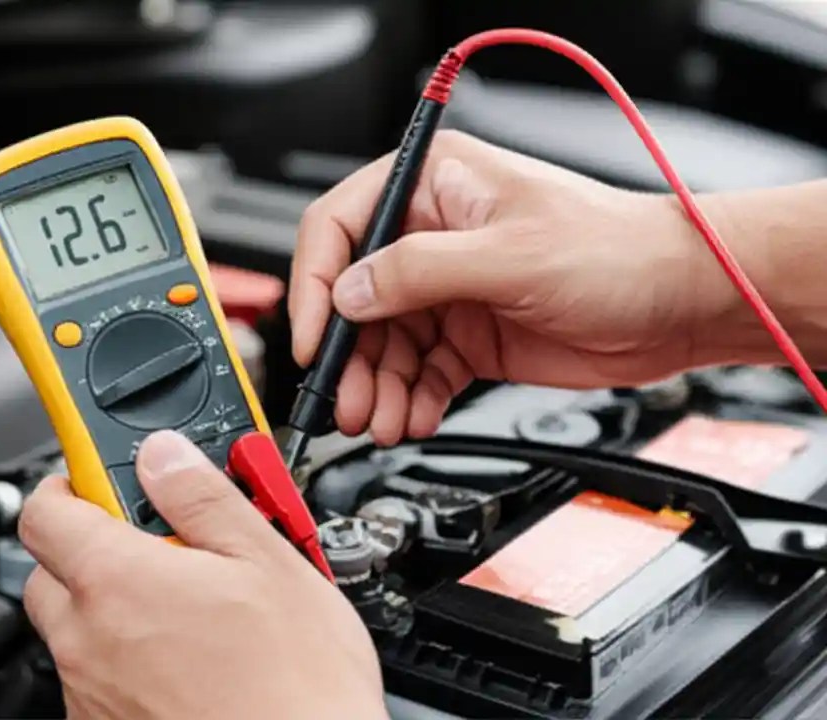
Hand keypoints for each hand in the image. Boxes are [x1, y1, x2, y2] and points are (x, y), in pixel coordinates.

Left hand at [18, 430, 386, 719]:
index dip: (71, 482)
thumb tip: (166, 456)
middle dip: (92, 546)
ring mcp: (91, 694)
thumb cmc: (296, 687)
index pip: (44, 509)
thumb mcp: (268, 561)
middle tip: (158, 544)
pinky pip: (97, 679)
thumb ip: (203, 497)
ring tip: (188, 609)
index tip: (104, 479)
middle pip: (51, 570)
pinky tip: (186, 662)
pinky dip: (124, 661)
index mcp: (116, 581)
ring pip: (75, 629)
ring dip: (111, 608)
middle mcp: (86, 640)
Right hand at [290, 130, 753, 444]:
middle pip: (354, 298)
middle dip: (348, 355)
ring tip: (380, 421)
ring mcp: (448, 289)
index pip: (341, 227)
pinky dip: (409, 400)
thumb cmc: (620, 252)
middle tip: (346, 401)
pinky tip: (412, 418)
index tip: (314, 338)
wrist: (681, 306)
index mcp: (436, 186)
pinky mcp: (467, 335)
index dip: (315, 284)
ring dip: (376, 387)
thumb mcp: (512, 256)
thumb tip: (350, 293)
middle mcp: (432, 235)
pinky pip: (418, 373)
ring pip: (382, 345)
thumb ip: (421, 273)